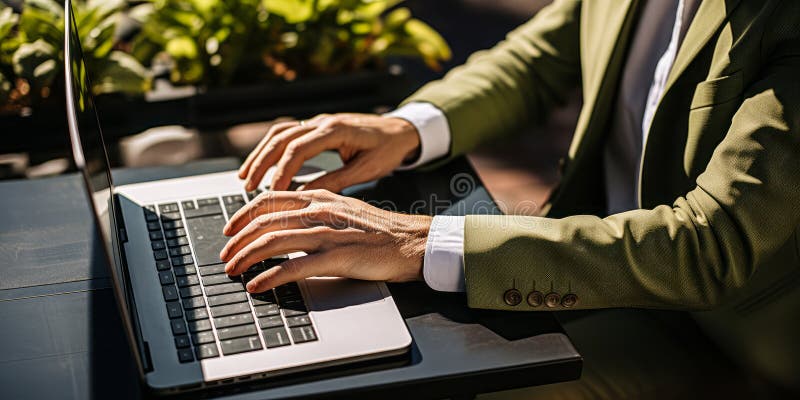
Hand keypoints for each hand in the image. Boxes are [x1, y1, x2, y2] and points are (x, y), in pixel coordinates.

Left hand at [219, 189, 430, 292]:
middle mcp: (320, 211)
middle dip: (238, 240)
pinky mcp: (337, 257)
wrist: (412, 242)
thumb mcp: (343, 211)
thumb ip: (315, 212)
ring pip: (274, 240)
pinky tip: (258, 286)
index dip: (243, 214)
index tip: (229, 229)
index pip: (270, 200)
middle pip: (266, 221)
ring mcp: (328, 233)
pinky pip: (295, 266)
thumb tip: (287, 224)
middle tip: (225, 256)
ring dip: (247, 257)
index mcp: (320, 197)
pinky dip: (270, 277)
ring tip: (233, 270)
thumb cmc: (380, 231)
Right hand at [238, 113, 420, 191]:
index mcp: (336, 130)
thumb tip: (305, 197)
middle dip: (261, 163)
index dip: (281, 172)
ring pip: (279, 133)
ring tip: (246, 177)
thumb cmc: (389, 149)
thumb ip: (335, 182)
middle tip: (248, 187)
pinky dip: (270, 149)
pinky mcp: (317, 126)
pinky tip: (262, 164)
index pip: (298, 149)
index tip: (271, 193)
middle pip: (281, 138)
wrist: (402, 130)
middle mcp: (323, 121)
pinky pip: (287, 134)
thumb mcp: (366, 170)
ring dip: (260, 154)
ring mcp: (318, 121)